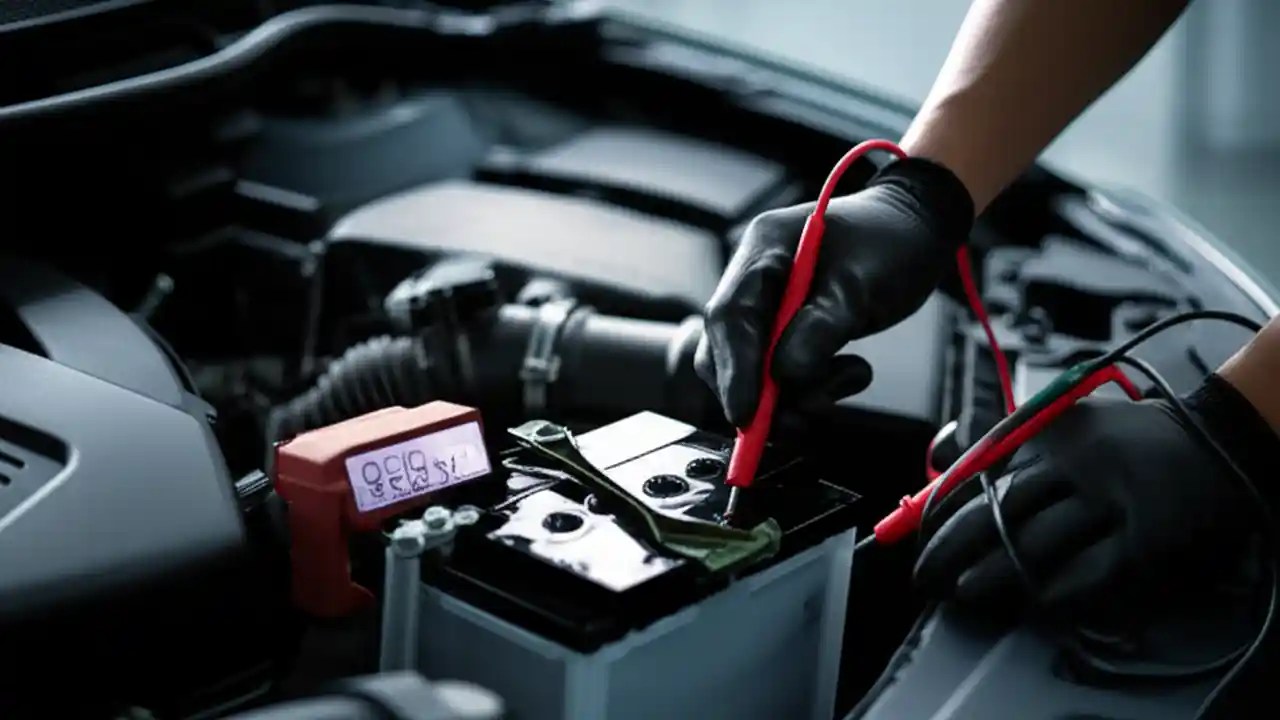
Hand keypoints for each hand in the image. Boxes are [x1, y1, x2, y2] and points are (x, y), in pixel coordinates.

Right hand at [694, 157, 972, 426]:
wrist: (918, 229)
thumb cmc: (892, 242)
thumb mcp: (861, 285)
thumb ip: (820, 330)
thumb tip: (785, 376)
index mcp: (764, 251)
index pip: (730, 317)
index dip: (733, 370)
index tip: (745, 413)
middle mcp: (756, 280)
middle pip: (729, 350)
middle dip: (761, 393)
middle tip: (797, 422)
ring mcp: (770, 307)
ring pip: (757, 370)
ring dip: (799, 392)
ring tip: (849, 375)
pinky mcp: (788, 330)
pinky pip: (784, 374)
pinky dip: (814, 386)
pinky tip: (848, 371)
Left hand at [914, 397, 1249, 614]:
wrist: (1218, 440)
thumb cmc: (1130, 436)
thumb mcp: (1066, 419)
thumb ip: (1009, 438)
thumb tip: (942, 457)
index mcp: (1049, 431)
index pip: (976, 475)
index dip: (939, 513)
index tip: (917, 537)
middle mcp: (1076, 462)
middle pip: (996, 512)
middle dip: (950, 549)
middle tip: (926, 575)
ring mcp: (1111, 501)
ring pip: (1032, 545)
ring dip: (991, 574)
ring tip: (962, 592)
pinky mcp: (1143, 539)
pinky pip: (1086, 573)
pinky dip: (1052, 589)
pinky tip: (1029, 598)